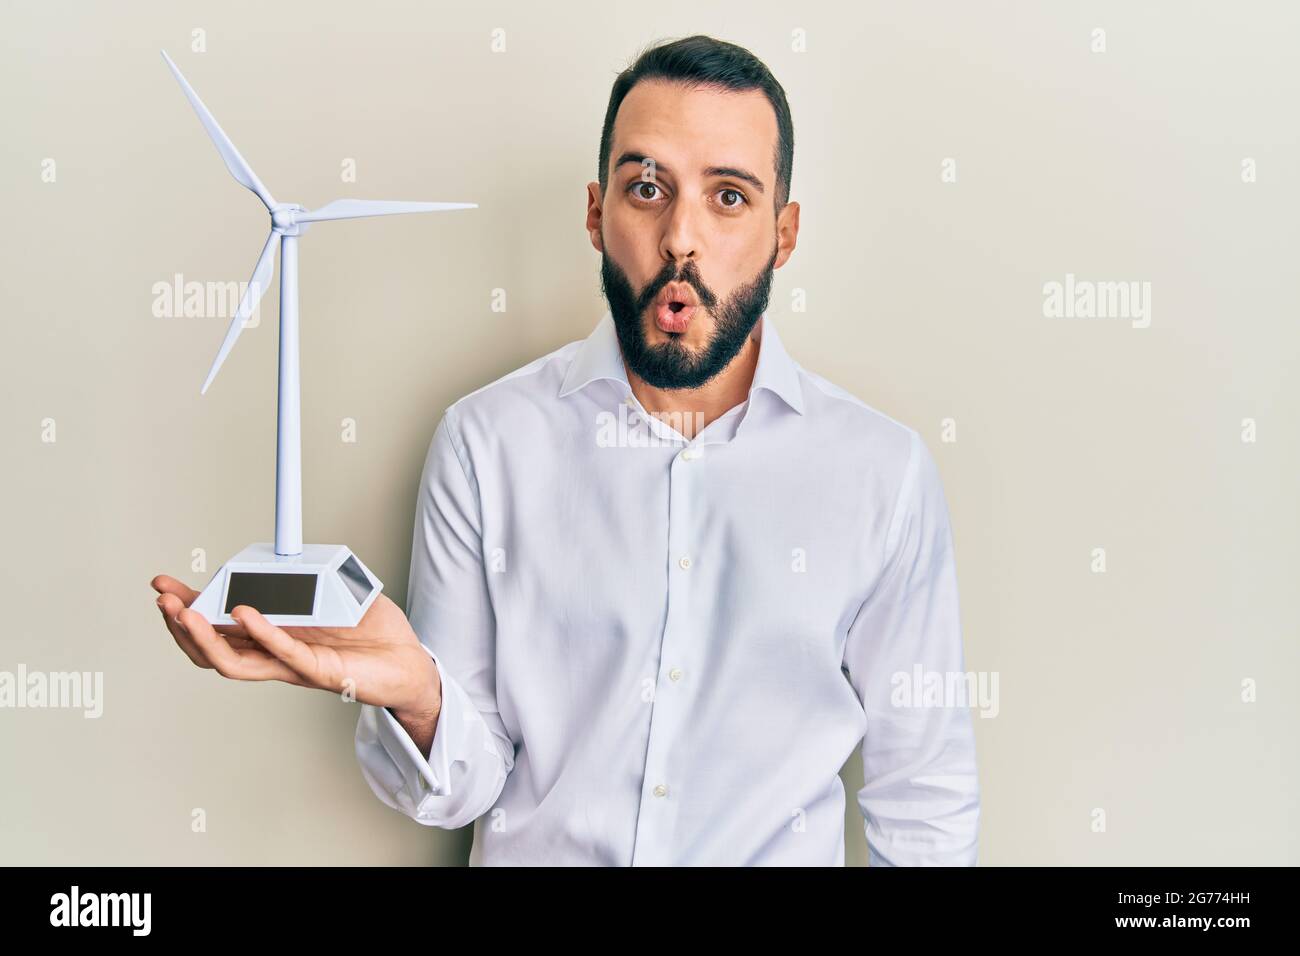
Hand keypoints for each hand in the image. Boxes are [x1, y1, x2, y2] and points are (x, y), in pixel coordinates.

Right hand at [150, 574, 441, 717]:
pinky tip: (245, 614)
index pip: (219, 624)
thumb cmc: (374, 633)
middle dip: (182, 624)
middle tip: (163, 600)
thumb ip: (310, 573)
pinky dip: (263, 634)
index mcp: (274, 635)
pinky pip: (284, 655)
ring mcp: (295, 666)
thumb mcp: (337, 591)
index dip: (189, 607)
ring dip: (207, 638)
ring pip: (235, 662)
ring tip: (186, 614)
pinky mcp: (320, 672)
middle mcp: (276, 654)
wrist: (410, 664)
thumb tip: (286, 551)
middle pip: (214, 647)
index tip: (164, 584)